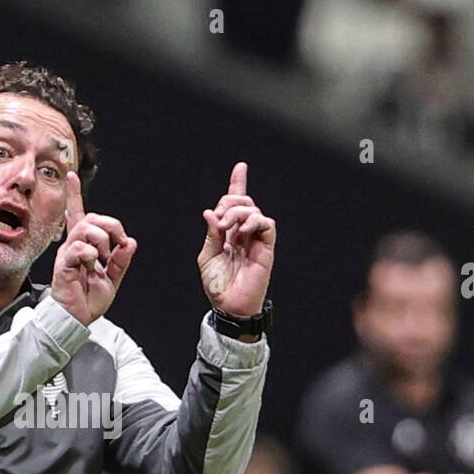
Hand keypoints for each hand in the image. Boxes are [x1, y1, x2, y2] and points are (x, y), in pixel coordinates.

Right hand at [51, 171, 136, 324]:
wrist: (77, 318)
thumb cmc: (88, 300)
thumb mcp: (112, 279)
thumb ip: (121, 260)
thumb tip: (130, 242)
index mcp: (84, 246)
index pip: (79, 215)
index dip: (74, 195)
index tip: (71, 176)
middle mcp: (73, 246)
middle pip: (91, 218)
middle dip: (110, 226)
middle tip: (117, 246)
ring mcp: (67, 254)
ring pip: (86, 229)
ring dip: (102, 241)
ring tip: (102, 259)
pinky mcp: (63, 264)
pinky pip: (80, 249)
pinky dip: (91, 256)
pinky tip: (91, 269)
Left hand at [198, 162, 275, 316]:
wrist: (229, 306)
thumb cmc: (218, 286)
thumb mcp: (207, 257)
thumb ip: (210, 234)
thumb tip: (210, 213)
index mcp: (230, 233)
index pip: (235, 204)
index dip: (238, 184)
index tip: (241, 166)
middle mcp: (244, 233)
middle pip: (243, 202)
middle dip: (228, 202)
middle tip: (218, 220)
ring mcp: (256, 239)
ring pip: (254, 210)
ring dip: (237, 212)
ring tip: (227, 228)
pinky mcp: (266, 248)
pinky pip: (266, 224)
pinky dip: (254, 221)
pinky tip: (241, 231)